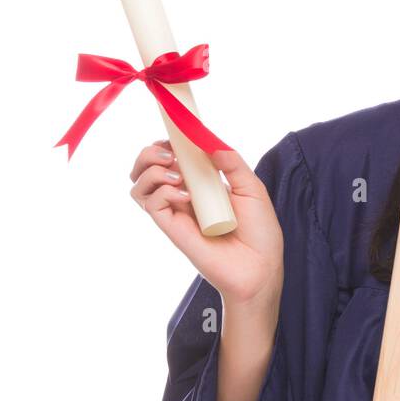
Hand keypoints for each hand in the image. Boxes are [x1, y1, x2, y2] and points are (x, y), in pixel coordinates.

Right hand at [129, 139, 284, 308]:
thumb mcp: (252, 189)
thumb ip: (233, 163)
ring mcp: (175, 211)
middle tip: (171, 154)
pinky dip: (162, 192)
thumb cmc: (259, 232)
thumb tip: (210, 142)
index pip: (170, 156)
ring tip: (177, 175)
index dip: (167, 142)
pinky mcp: (172, 228)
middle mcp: (182, 195)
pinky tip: (185, 196)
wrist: (261, 267)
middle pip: (145, 167)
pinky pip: (151, 203)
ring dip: (150, 169)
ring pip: (138, 184)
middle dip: (150, 152)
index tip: (176, 132)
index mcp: (200, 182)